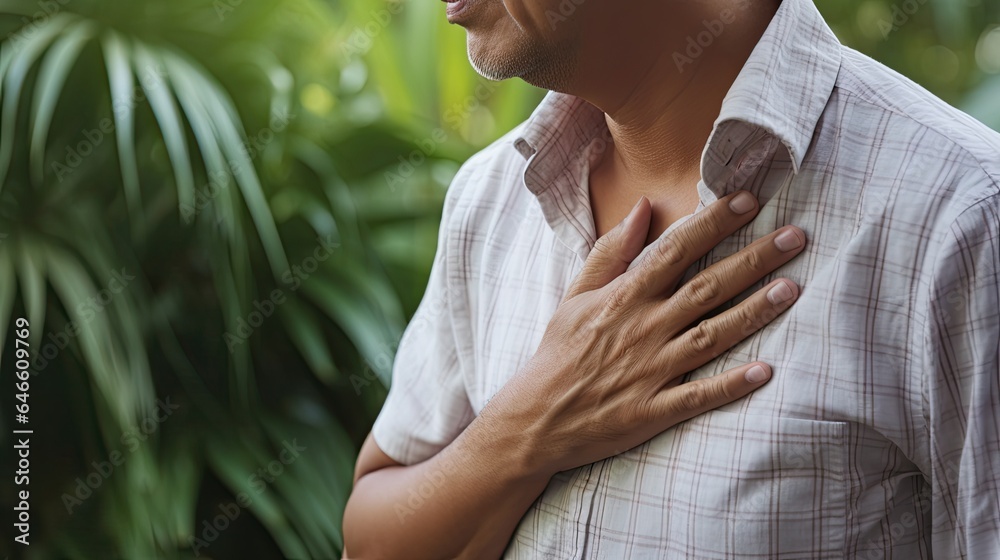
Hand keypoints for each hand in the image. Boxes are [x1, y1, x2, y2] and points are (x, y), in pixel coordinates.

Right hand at [481, 191, 805, 474]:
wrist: (534, 419)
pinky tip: (765, 372)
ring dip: (753, 312)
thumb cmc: (558, 353)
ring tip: (793, 289)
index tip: (748, 200)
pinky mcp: (652, 411)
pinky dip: (730, 385)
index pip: (675, 250)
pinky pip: (698, 396)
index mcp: (623, 297)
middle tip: (796, 236)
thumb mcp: (575, 296)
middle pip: (706, 287)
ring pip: (711, 336)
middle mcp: (642, 329)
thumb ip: (610, 252)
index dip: (713, 223)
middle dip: (753, 260)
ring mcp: (650, 371)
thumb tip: (641, 208)